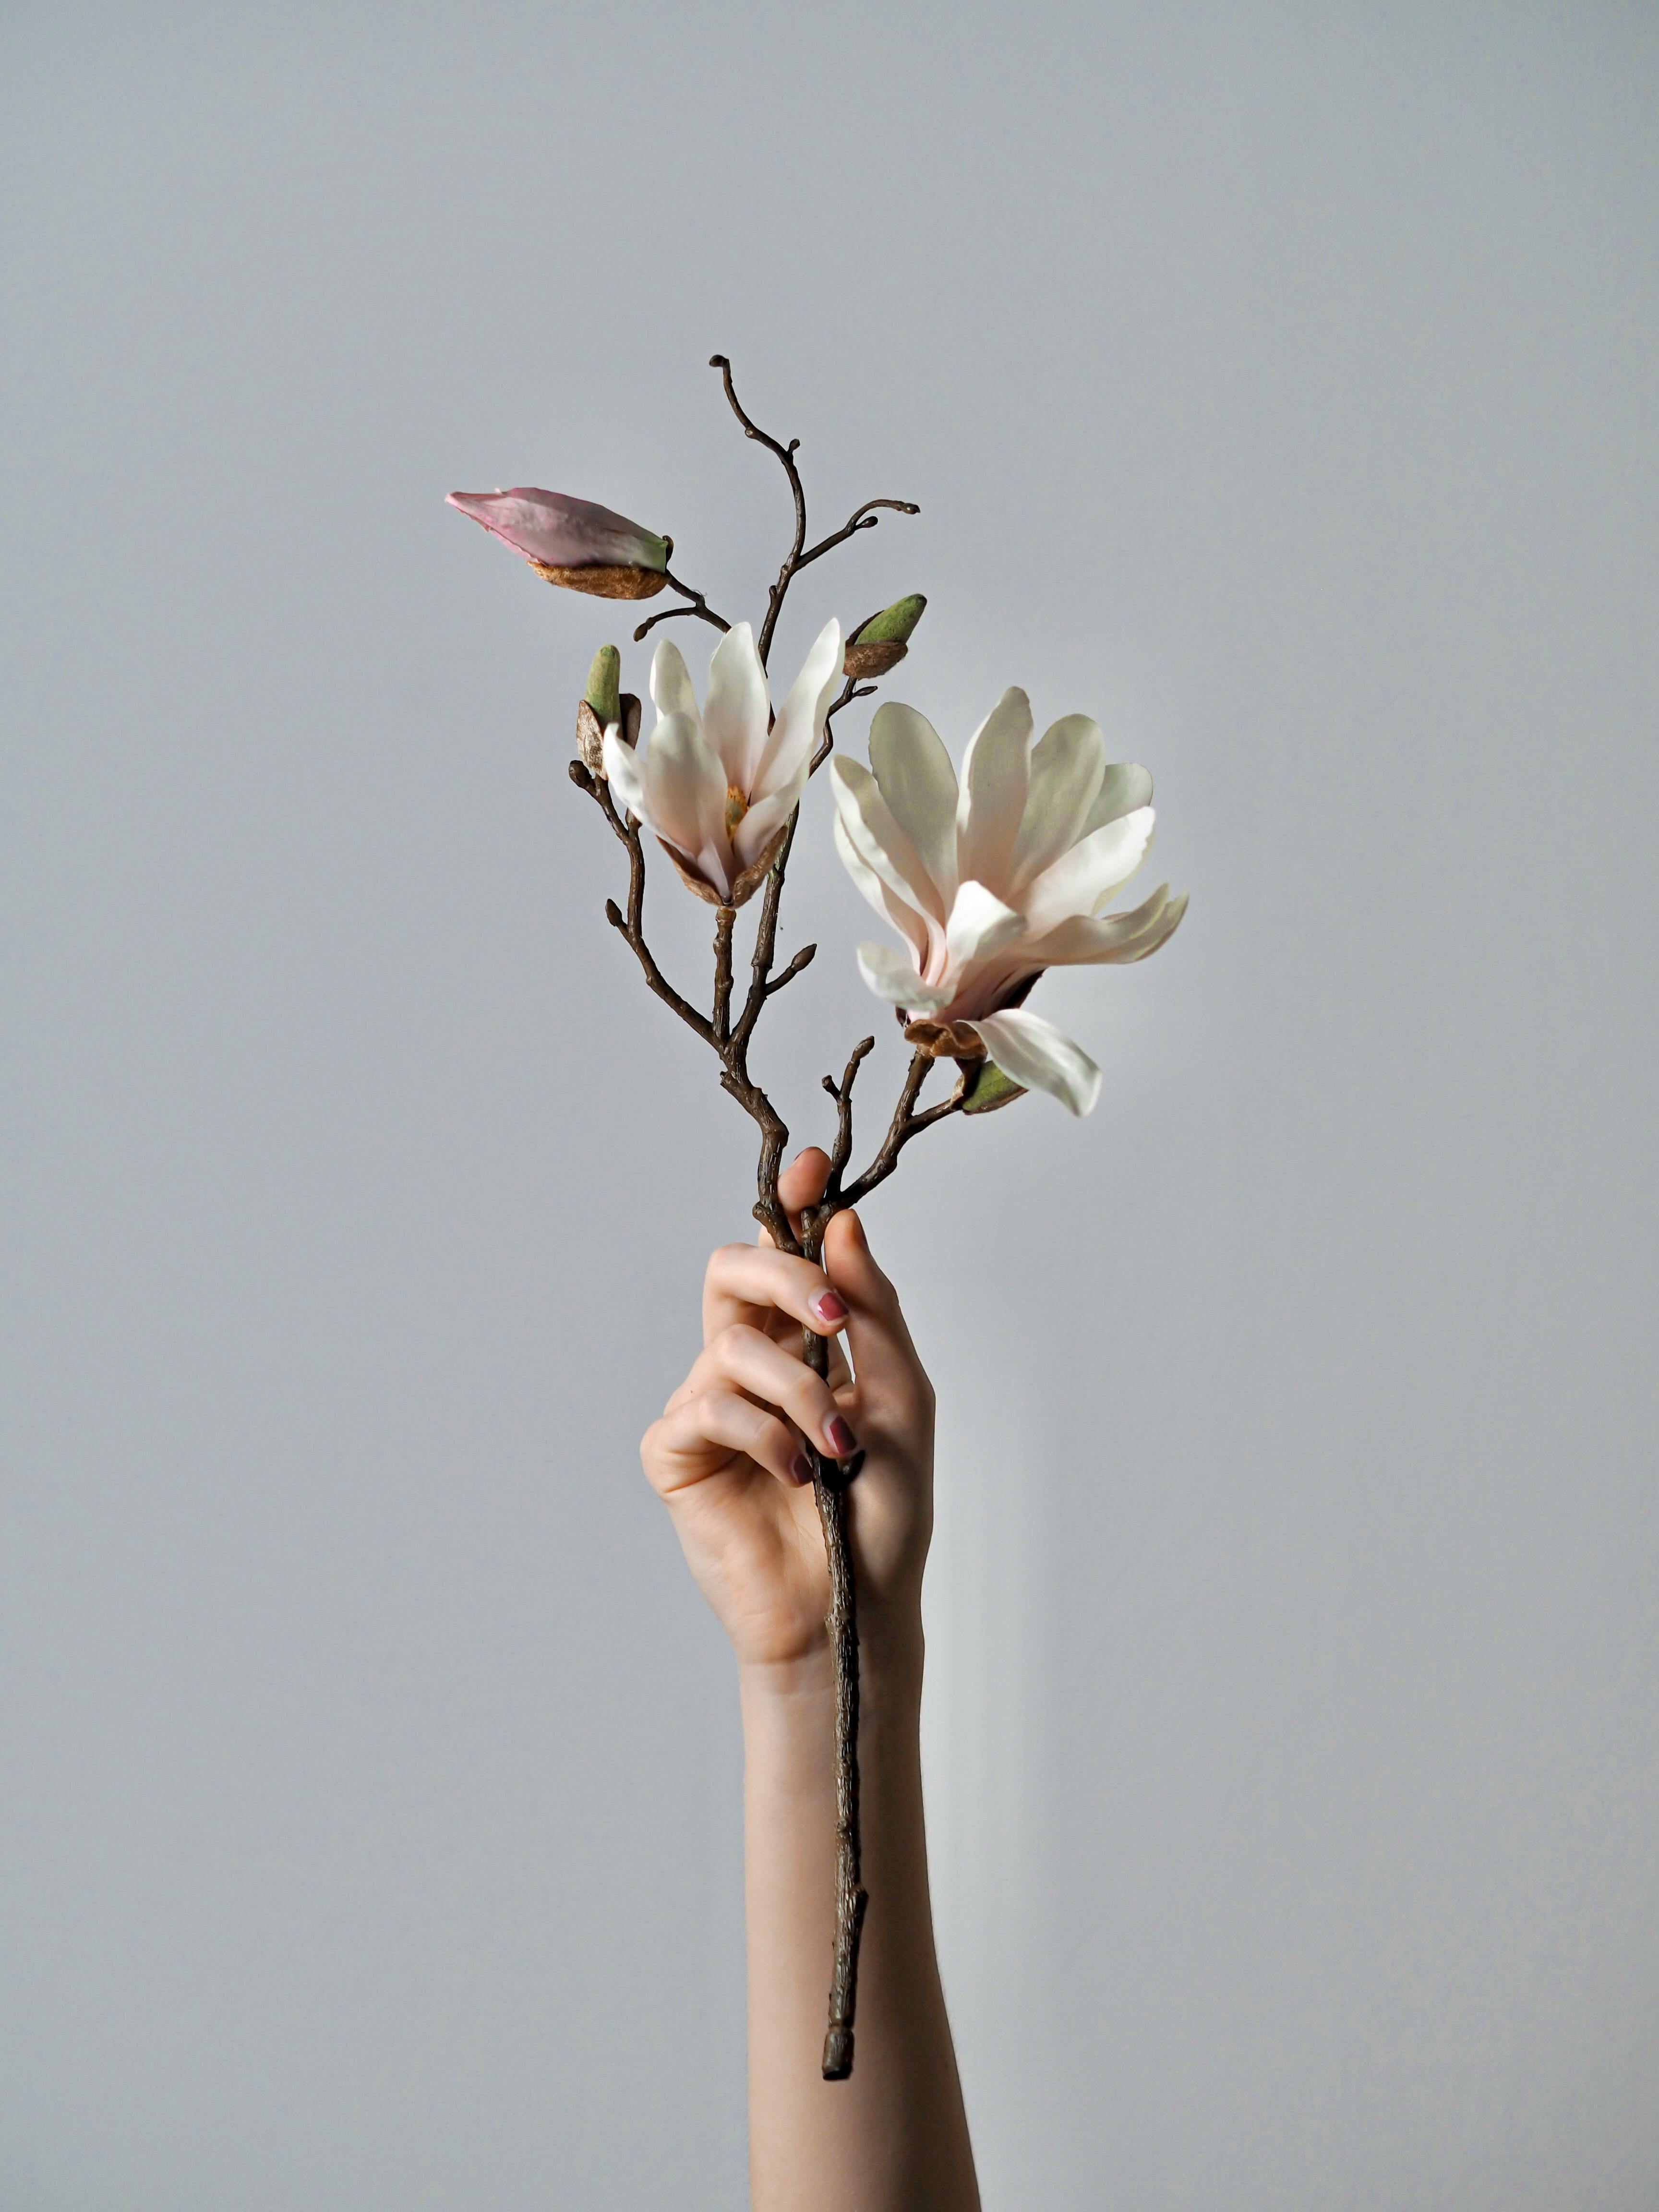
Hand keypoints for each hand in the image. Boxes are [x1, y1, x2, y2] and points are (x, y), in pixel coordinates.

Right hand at [640, 1149, 934, 1673]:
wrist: (854, 1607)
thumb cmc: (883, 1515)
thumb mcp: (902, 1400)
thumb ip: (873, 1311)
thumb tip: (842, 1223)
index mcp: (803, 1344)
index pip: (784, 1256)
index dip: (790, 1206)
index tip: (811, 1169)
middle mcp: (748, 1364)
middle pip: (732, 1271)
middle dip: (781, 1276)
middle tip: (829, 1317)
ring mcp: (707, 1406)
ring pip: (731, 1343)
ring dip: (797, 1392)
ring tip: (832, 1449)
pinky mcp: (676, 1453)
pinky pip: (706, 1406)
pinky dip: (761, 1434)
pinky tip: (792, 1473)